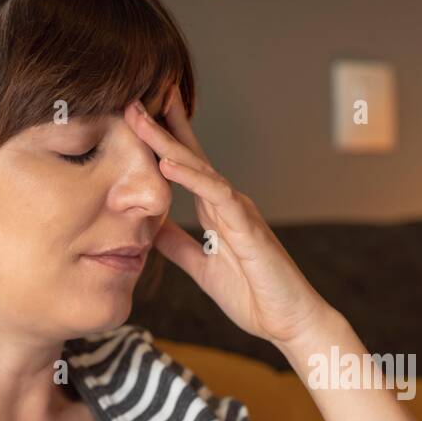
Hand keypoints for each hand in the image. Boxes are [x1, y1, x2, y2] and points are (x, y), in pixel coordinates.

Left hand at [125, 88, 333, 346]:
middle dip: (162, 126)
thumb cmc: (254, 295)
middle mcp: (228, 203)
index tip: (135, 115)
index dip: (162, 140)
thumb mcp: (202, 267)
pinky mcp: (248, 227)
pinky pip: (218, 196)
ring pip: (200, 168)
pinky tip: (167, 164)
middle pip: (190, 156)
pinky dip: (192, 178)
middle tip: (132, 98)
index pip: (186, 168)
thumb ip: (179, 245)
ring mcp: (239, 212)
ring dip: (169, 143)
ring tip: (141, 118)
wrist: (289, 322)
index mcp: (217, 212)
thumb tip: (150, 226)